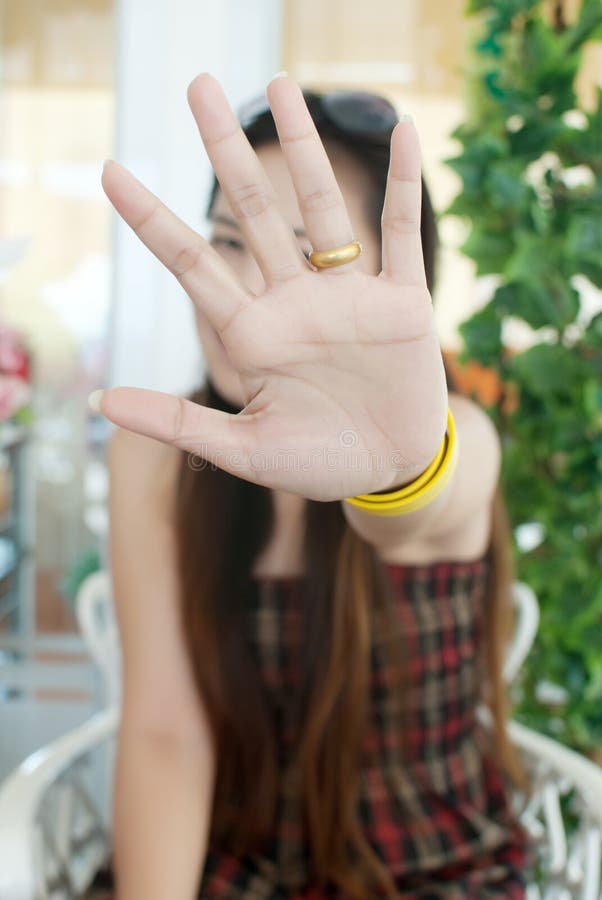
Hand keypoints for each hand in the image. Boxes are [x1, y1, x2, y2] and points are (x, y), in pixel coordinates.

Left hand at [97, 73, 447, 501]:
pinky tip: (406, 135)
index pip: (194, 265)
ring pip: (322, 208)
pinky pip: (402, 235)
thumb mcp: (244, 449)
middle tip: (198, 86)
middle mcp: (295, 301)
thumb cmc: (316, 462)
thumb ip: (180, 423)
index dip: (152, 220)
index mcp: (253, 334)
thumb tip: (101, 403)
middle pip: (254, 212)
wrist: (389, 469)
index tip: (111, 172)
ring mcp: (348, 296)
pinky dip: (406, 188)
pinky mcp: (401, 302)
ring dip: (304, 148)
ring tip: (279, 84)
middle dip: (226, 152)